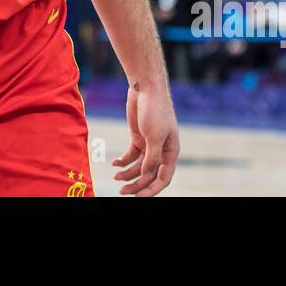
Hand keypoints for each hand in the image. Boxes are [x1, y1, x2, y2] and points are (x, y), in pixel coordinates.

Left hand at [112, 80, 179, 196]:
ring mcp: (149, 144)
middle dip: (137, 184)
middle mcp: (161, 151)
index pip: (163, 178)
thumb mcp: (154, 136)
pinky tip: (114, 164)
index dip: (152, 190)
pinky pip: (131, 155)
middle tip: (122, 191)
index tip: (138, 197)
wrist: (146, 88)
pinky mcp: (138, 137)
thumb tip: (146, 175)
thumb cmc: (155, 110)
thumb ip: (151, 158)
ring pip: (139, 167)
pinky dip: (123, 160)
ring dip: (128, 173)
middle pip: (149, 175)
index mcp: (171, 152)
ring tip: (115, 177)